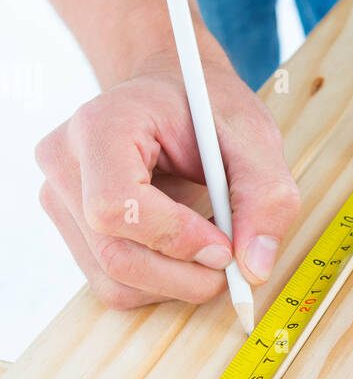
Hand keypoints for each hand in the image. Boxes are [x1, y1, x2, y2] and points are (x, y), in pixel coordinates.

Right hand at [36, 49, 299, 309]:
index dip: (175, 238)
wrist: (168, 93)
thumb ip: (266, 196)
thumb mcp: (251, 134)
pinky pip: (114, 284)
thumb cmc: (204, 106)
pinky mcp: (72, 230)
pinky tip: (184, 249)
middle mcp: (65, 163)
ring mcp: (60, 200)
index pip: (116, 205)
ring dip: (176, 283)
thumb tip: (255, 267)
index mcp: (100, 125)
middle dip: (185, 275)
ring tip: (209, 246)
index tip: (225, 247)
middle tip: (231, 262)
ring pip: (114, 282)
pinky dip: (160, 283)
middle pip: (116, 255)